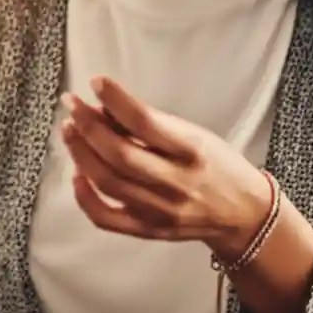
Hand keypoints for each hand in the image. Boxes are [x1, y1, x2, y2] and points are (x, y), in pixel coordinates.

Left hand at [61, 76, 273, 261]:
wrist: (242, 213)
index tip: (96, 82)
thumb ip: (150, 121)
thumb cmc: (215, 165)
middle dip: (88, 126)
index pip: (146, 122)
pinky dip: (84, 196)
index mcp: (192, 152)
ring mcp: (160, 211)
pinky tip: (77, 174)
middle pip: (120, 155)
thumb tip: (103, 105)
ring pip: (107, 182)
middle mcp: (176, 184)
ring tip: (70, 130)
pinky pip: (105, 218)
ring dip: (80, 153)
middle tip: (72, 105)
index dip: (116, 99)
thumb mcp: (193, 133)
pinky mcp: (147, 230)